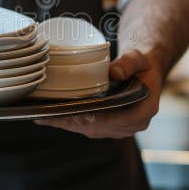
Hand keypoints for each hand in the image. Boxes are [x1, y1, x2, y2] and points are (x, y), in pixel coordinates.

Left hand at [34, 49, 161, 138]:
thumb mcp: (138, 59)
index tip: (75, 114)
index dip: (95, 119)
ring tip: (44, 117)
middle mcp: (133, 125)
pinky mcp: (110, 127)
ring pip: (90, 130)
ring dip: (67, 124)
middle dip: (72, 122)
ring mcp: (120, 128)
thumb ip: (128, 63)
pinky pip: (88, 128)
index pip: (117, 120)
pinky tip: (52, 117)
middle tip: (48, 115)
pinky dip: (70, 123)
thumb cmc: (141, 64)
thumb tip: (113, 72)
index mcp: (144, 111)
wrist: (143, 70)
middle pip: (98, 128)